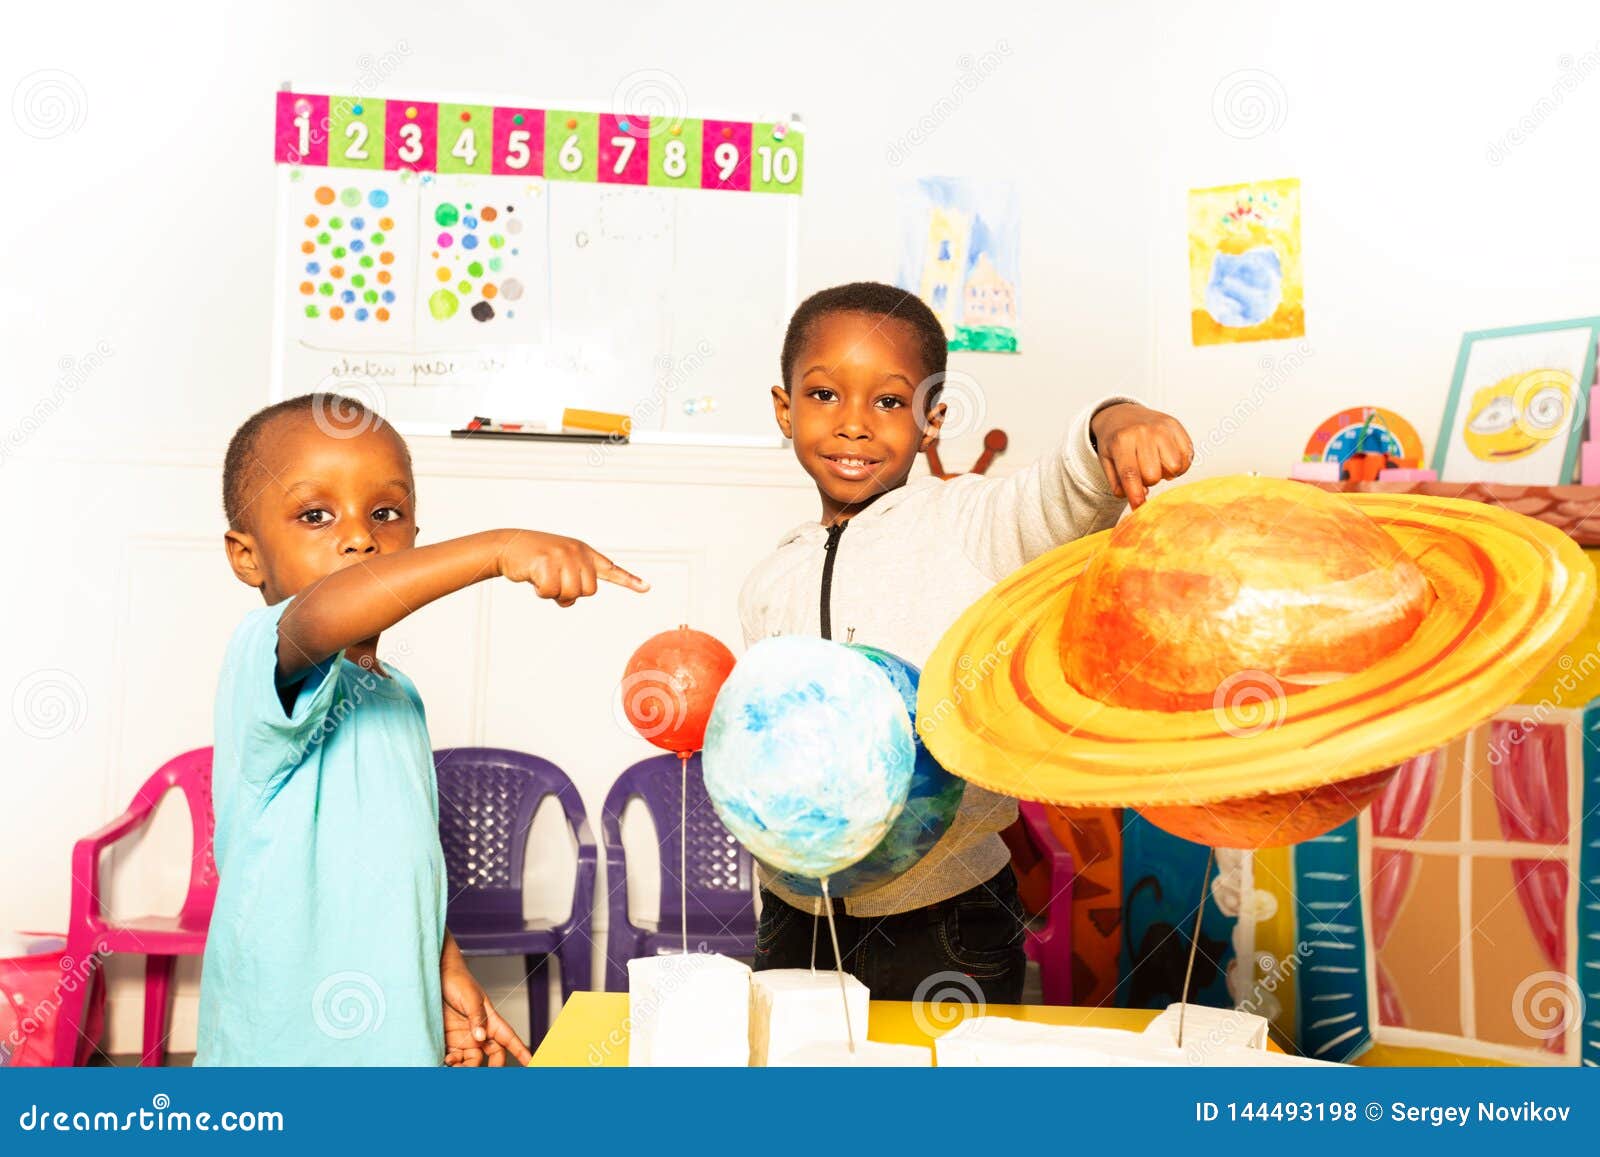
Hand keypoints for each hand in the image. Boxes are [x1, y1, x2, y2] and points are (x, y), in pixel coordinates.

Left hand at [441, 959, 532, 1066]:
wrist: (436, 977)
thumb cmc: (458, 981)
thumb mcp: (470, 997)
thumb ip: (476, 1018)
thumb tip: (481, 1037)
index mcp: (491, 1020)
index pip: (509, 1038)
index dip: (521, 1051)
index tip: (531, 1062)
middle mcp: (480, 1032)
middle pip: (492, 1056)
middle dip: (490, 1069)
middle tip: (481, 1076)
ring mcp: (465, 1038)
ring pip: (471, 1062)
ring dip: (465, 1069)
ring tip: (456, 1068)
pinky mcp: (449, 1041)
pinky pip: (454, 1059)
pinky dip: (451, 1064)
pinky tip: (446, 1062)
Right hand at [495, 531, 649, 606]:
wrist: (508, 545)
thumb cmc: (534, 559)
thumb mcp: (558, 565)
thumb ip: (572, 579)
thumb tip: (571, 599)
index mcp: (584, 552)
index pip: (611, 568)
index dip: (629, 580)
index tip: (647, 587)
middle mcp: (578, 552)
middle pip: (588, 591)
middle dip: (569, 594)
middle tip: (553, 582)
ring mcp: (563, 555)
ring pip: (571, 593)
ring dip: (554, 593)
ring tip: (542, 577)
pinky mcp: (547, 560)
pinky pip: (551, 592)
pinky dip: (540, 591)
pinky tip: (533, 576)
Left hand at [1090, 402, 1193, 507]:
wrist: (1122, 413)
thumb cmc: (1115, 441)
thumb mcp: (1107, 460)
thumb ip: (1119, 482)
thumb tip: (1140, 496)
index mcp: (1121, 441)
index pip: (1130, 474)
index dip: (1136, 495)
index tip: (1139, 508)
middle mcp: (1143, 432)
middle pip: (1153, 475)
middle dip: (1149, 480)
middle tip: (1143, 471)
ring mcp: (1162, 427)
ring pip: (1174, 467)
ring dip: (1166, 472)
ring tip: (1157, 464)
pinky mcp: (1176, 425)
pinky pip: (1187, 456)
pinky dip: (1179, 463)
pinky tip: (1168, 458)